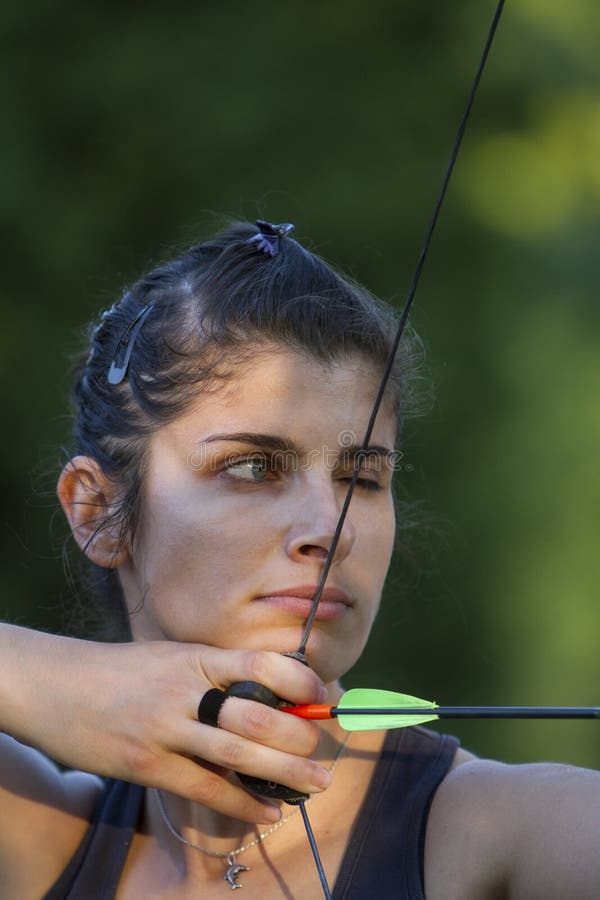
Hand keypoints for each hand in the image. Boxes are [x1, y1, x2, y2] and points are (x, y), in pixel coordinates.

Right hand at [0, 626, 329, 823]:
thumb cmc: (120, 671)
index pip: (260, 663)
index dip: (299, 680)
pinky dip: (241, 802)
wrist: (54, 685)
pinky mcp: (146, 763)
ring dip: (284, 772)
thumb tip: (265, 692)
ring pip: (238, 752)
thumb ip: (212, 672)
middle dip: (300, 736)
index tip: (322, 695)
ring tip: (316, 784)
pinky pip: (204, 787)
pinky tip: (267, 812)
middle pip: (258, 713)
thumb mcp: (170, 656)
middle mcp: (184, 689)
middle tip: (323, 751)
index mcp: (195, 657)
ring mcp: (165, 727)